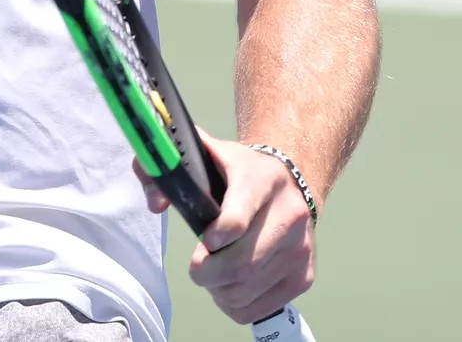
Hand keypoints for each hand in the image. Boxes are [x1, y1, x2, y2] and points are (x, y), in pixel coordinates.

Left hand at [137, 134, 314, 323]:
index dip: (215, 237)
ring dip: (218, 289)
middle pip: (240, 264)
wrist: (290, 180)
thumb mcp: (207, 153)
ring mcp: (300, 248)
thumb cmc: (240, 171)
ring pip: (245, 290)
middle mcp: (289, 214)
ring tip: (216, 270)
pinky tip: (232, 283)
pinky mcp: (304, 275)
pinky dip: (234, 304)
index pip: (238, 219)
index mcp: (262, 180)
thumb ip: (171, 166)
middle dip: (207, 272)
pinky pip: (257, 309)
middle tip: (198, 265)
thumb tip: (157, 203)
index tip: (203, 241)